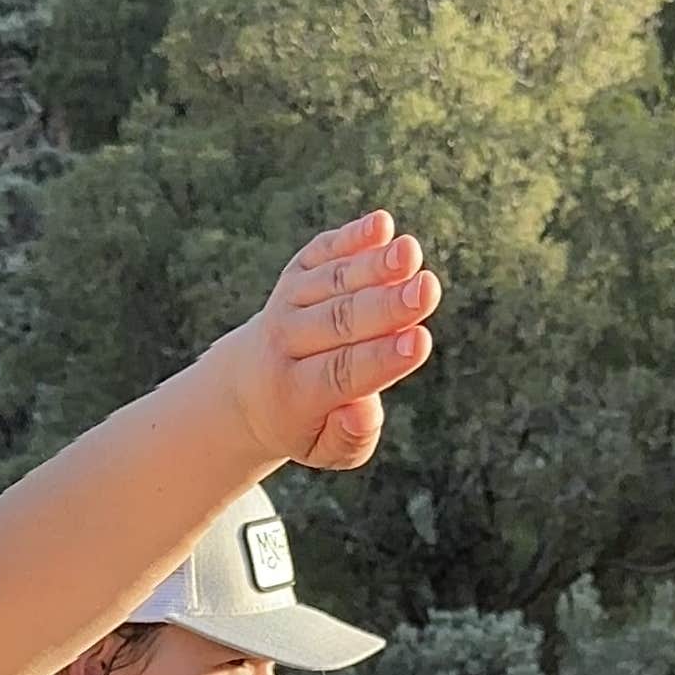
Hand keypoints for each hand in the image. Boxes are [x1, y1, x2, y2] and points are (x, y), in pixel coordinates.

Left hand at [221, 212, 441, 473]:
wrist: (247, 384)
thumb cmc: (305, 422)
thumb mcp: (325, 450)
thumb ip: (349, 439)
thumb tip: (362, 410)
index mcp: (295, 392)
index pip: (343, 372)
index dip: (383, 357)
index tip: (420, 340)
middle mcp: (285, 342)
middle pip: (340, 320)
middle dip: (387, 305)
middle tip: (427, 289)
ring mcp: (287, 303)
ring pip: (332, 282)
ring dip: (373, 264)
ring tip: (410, 250)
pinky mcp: (296, 273)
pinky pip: (321, 254)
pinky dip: (350, 238)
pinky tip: (383, 223)